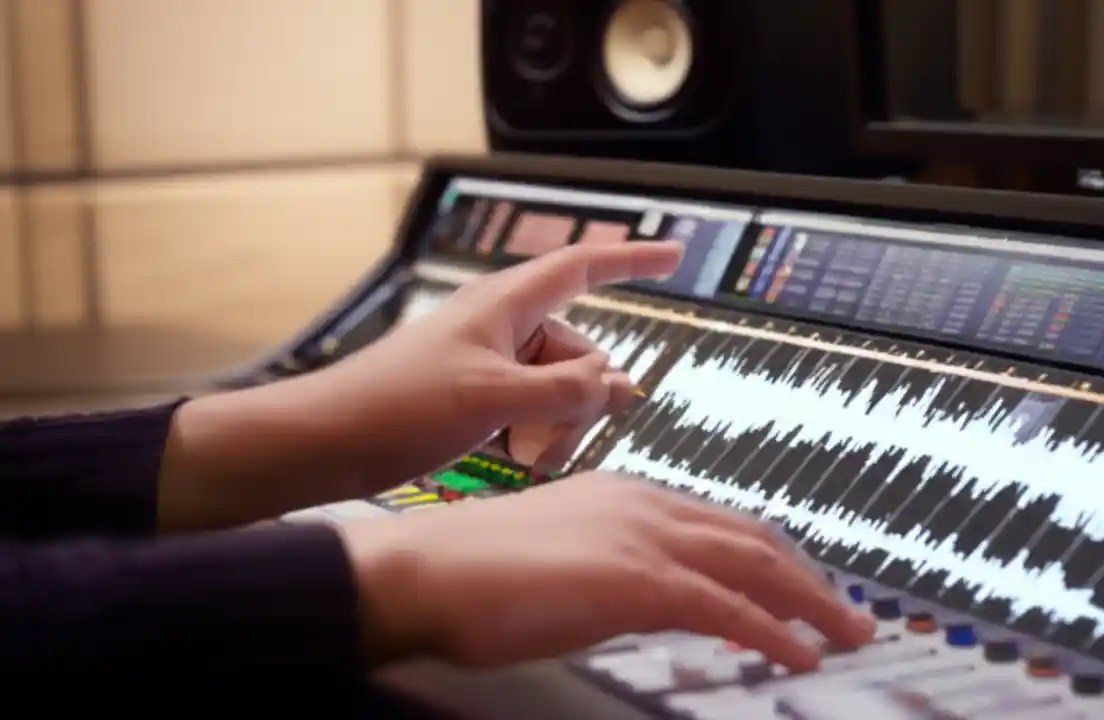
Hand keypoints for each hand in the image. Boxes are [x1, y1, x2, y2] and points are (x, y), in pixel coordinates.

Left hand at [315, 239, 683, 481]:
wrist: (327, 444)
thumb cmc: (399, 407)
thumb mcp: (495, 398)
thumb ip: (566, 392)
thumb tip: (622, 382)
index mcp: (506, 305)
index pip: (582, 267)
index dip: (633, 260)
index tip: (678, 254)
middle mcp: (503, 329)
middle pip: (581, 351)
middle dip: (583, 396)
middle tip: (547, 437)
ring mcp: (490, 366)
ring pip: (560, 390)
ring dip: (556, 425)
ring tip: (520, 454)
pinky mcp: (476, 401)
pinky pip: (532, 412)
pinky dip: (533, 435)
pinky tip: (510, 458)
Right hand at [338, 472, 875, 671]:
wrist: (422, 571)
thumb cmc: (472, 572)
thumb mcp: (561, 561)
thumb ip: (613, 570)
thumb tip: (650, 600)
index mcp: (625, 494)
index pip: (718, 521)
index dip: (769, 554)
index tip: (799, 582)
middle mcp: (644, 504)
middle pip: (751, 536)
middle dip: (807, 576)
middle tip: (847, 611)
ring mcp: (642, 536)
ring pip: (753, 564)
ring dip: (810, 602)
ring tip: (848, 633)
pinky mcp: (635, 577)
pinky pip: (726, 607)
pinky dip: (773, 632)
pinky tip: (801, 656)